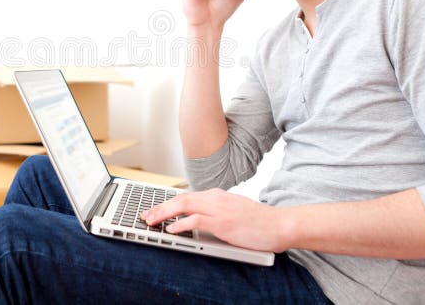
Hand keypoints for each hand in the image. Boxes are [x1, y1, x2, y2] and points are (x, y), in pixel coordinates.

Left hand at [139, 188, 287, 251]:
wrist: (279, 224)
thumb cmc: (258, 221)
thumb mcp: (233, 210)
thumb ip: (216, 210)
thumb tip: (198, 218)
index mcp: (217, 195)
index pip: (186, 196)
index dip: (167, 203)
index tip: (154, 210)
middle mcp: (215, 198)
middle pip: (180, 198)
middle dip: (160, 207)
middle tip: (146, 215)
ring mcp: (219, 209)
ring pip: (183, 206)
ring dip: (164, 214)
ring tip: (152, 221)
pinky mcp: (223, 222)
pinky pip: (196, 220)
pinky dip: (180, 224)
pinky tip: (171, 229)